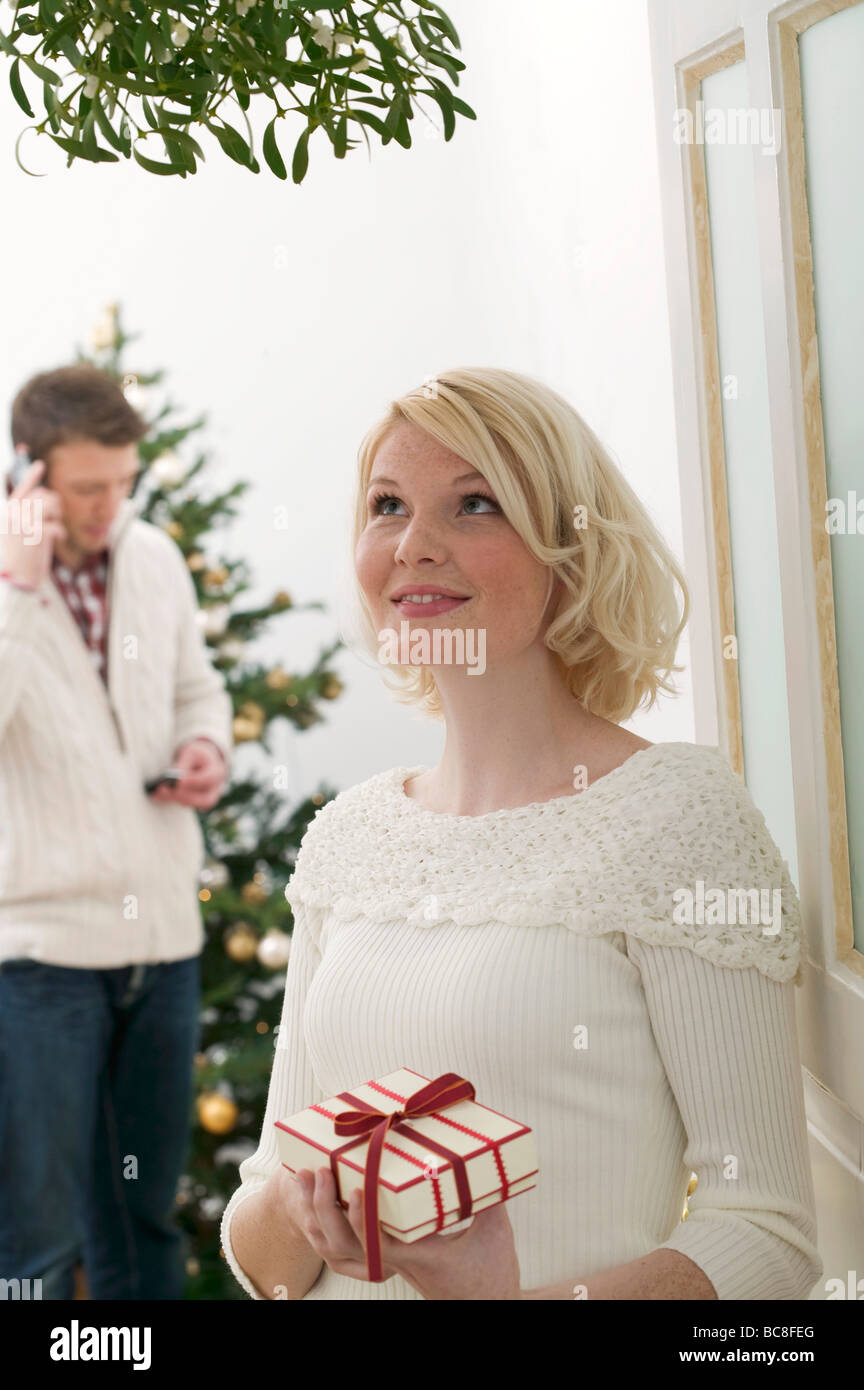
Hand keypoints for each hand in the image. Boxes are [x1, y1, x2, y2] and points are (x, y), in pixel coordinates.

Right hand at [0, 458, 65, 589]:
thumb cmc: (15, 562)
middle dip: (53, 504)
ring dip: (56, 515)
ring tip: (55, 528)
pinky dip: (59, 532)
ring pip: (49, 504)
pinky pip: (55, 525)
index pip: (19, 489)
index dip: (31, 475)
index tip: (40, 464)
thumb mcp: (17, 535)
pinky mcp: (35, 534)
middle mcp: (13, 514)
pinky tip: (58, 539)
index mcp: (6, 513)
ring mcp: (23, 522)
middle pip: (42, 495)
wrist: (12, 582)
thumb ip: (27, 519)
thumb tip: (46, 504)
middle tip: (56, 516)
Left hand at [150, 738, 225, 809]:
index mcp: (217, 771)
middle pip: (205, 799)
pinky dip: (171, 800)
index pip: (208, 779)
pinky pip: (186, 805)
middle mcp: (216, 788)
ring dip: (176, 799)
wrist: (202, 760)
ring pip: (195, 805)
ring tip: (159, 791)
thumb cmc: (196, 755)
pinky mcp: (197, 803)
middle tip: (165, 789)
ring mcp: (208, 798)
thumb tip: (173, 778)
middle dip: (184, 796)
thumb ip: (183, 765)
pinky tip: (156, 795)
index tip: (178, 782)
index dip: (194, 781)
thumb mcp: (190, 753)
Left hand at [290, 1165, 521, 1299]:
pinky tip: (326, 1197)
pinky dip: (333, 1225)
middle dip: (325, 1208)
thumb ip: (490, 1198)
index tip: (355, 1189)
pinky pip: (352, 1248)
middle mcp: (399, 1264)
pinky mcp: (394, 1261)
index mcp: (420, 1257)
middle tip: (316, 1171)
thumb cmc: (494, 1275)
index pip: (378, 1243)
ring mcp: (393, 1265)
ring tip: (306, 1178)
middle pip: (346, 1245)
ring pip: (342, 1250)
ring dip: (320, 1215)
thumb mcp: (496, 1234)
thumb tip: (488, 1158)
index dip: (361, 1219)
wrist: (490, 1305)